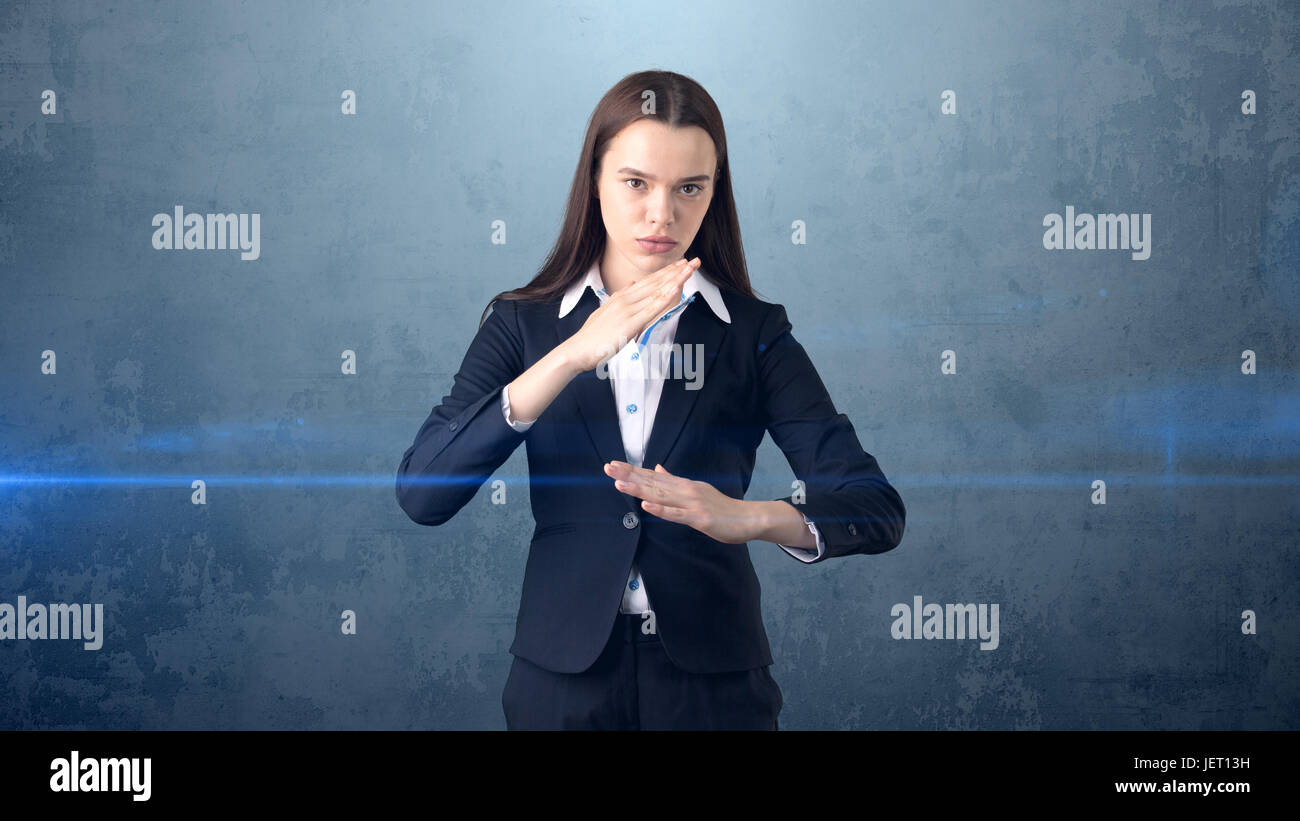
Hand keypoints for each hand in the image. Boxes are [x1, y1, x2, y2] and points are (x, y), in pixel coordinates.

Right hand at [562, 257, 699, 373]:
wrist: (577, 350)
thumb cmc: (590, 337)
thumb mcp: (604, 312)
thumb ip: (618, 298)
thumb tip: (630, 284)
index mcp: (620, 297)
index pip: (647, 281)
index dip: (665, 272)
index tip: (678, 264)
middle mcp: (625, 299)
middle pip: (655, 282)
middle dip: (675, 271)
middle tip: (692, 260)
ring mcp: (628, 310)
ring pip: (657, 291)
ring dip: (676, 279)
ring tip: (690, 268)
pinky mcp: (630, 323)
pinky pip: (652, 308)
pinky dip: (665, 296)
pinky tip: (676, 287)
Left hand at [603, 460, 754, 544]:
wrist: (747, 518)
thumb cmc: (720, 507)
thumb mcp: (695, 490)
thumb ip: (674, 481)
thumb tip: (657, 468)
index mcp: (683, 485)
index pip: (653, 476)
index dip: (632, 470)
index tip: (613, 465)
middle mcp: (685, 490)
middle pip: (652, 482)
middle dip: (629, 475)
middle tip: (608, 468)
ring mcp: (691, 504)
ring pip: (661, 496)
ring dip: (640, 489)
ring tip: (620, 483)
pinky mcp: (698, 518)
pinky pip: (676, 514)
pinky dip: (660, 509)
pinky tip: (646, 505)